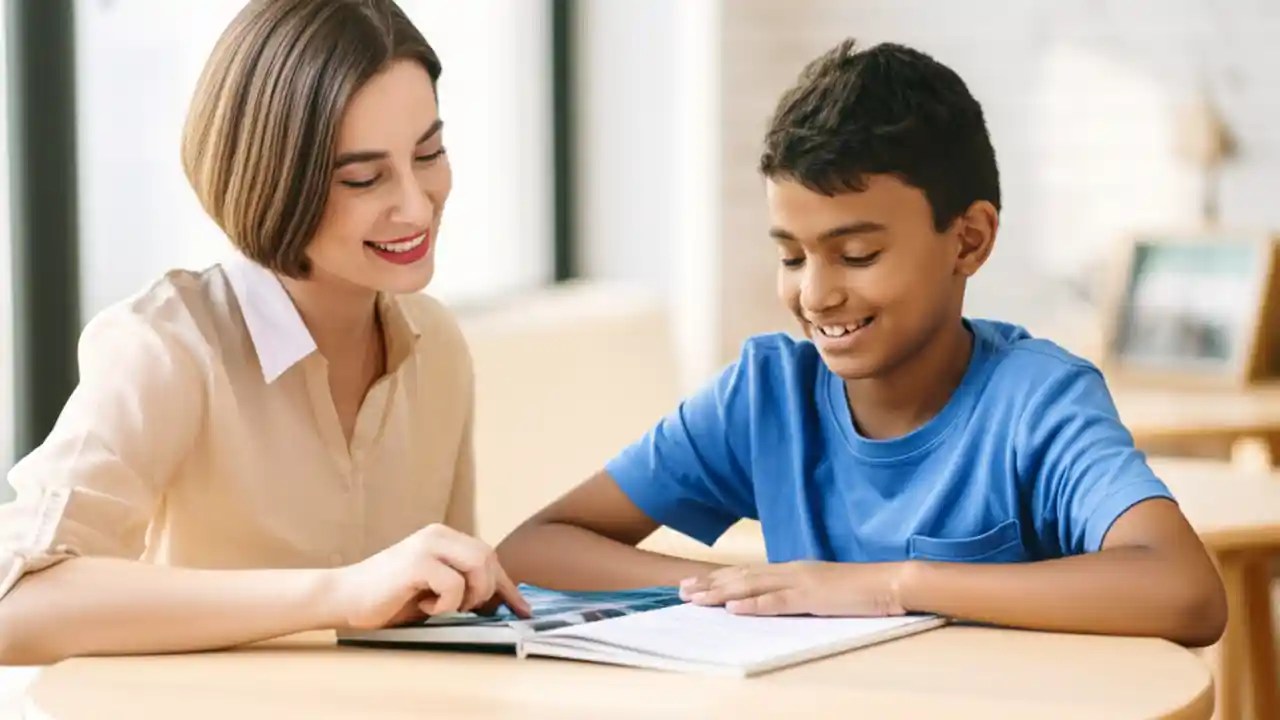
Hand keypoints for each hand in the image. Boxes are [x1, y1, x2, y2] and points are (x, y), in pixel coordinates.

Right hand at [331, 523, 531, 629]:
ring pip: (478, 566)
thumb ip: (461, 584)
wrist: (343, 597)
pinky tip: (423, 606)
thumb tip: (499, 601)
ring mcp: (427, 546)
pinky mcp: (416, 563)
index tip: (523, 611)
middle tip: (465, 609)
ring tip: (443, 606)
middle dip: (488, 591)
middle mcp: (438, 535)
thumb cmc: (388, 598)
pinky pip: (454, 584)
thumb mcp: (432, 588)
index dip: (508, 586)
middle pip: (489, 557)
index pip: (489, 557)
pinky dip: (446, 603)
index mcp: (443, 537)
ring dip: (469, 595)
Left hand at [679, 561, 908, 616]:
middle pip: (741, 577)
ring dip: (720, 593)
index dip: (718, 578)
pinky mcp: (812, 597)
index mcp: (792, 569)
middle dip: (709, 584)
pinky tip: (733, 608)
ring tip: (695, 598)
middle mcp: (790, 571)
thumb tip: (773, 599)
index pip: (747, 573)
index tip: (693, 583)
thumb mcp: (821, 589)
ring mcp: (800, 582)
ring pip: (751, 586)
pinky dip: (753, 605)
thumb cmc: (859, 589)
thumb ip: (796, 592)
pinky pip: (777, 602)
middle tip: (680, 591)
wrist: (890, 582)